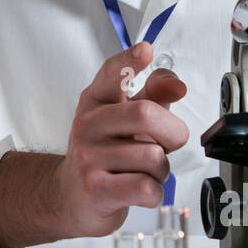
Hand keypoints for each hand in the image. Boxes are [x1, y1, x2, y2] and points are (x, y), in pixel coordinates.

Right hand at [48, 41, 188, 238]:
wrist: (72, 196)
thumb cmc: (105, 153)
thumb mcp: (125, 119)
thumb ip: (153, 97)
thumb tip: (176, 85)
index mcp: (96, 101)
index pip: (111, 74)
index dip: (129, 62)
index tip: (144, 50)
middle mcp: (88, 125)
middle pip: (146, 115)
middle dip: (172, 133)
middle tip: (168, 143)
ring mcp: (88, 157)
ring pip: (153, 158)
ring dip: (161, 170)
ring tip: (142, 171)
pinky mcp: (96, 189)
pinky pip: (146, 188)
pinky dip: (154, 193)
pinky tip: (137, 189)